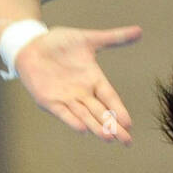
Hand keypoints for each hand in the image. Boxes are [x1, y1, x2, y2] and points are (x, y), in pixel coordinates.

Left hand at [13, 25, 141, 143]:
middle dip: (114, 127)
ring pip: (84, 115)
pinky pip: (62, 112)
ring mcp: (66, 97)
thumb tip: (139, 31)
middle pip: (101, 112)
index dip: (119, 109)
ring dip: (96, 126)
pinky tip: (82, 129)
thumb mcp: (89, 39)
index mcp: (93, 78)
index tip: (130, 123)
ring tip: (109, 137)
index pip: (110, 97)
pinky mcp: (49, 100)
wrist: (32, 44)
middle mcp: (82, 92)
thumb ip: (114, 38)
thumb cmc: (60, 42)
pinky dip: (72, 120)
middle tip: (126, 141)